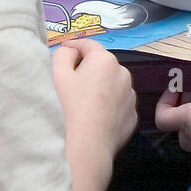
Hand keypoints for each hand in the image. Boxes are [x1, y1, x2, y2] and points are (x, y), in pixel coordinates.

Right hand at [53, 38, 136, 154]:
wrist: (88, 145)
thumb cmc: (70, 108)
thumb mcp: (58, 75)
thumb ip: (63, 55)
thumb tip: (70, 51)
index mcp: (104, 60)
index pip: (89, 45)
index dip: (74, 46)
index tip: (65, 51)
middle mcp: (123, 73)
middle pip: (102, 64)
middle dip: (88, 69)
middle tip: (71, 82)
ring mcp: (130, 95)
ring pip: (112, 84)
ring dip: (100, 87)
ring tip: (84, 103)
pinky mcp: (132, 115)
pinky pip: (118, 103)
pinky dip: (108, 105)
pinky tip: (95, 116)